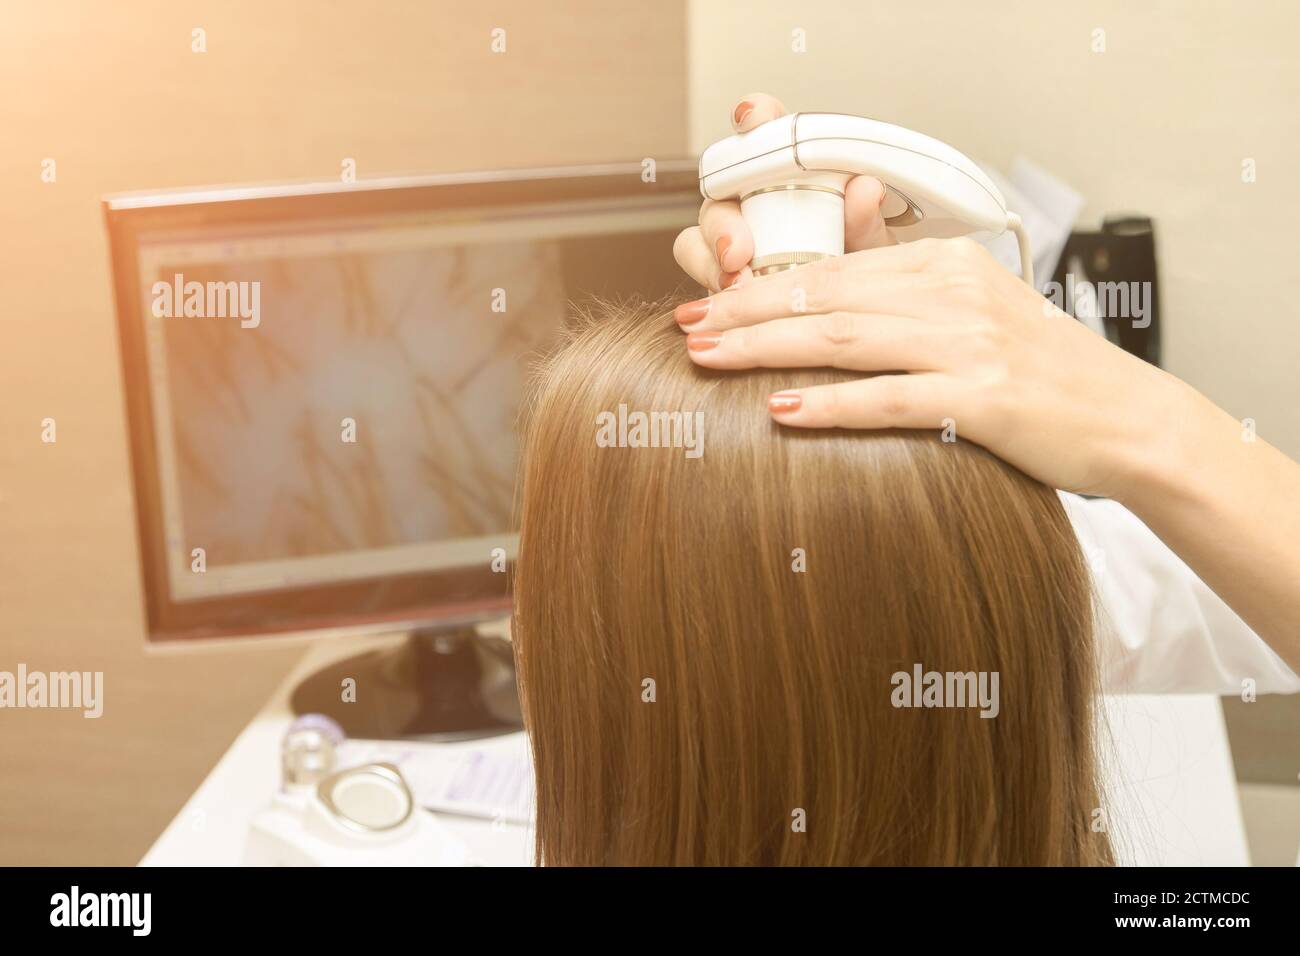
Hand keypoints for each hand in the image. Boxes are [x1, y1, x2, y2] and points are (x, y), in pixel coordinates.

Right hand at [672, 93, 895, 291]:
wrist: (860, 325)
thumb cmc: (865, 277)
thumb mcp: (875, 251)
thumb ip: (868, 222)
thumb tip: (864, 188)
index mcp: (790, 176)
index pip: (765, 132)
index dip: (755, 118)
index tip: (754, 117)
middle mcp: (753, 203)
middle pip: (719, 192)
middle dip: (723, 219)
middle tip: (739, 248)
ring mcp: (731, 243)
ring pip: (697, 239)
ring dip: (710, 258)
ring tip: (736, 281)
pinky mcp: (719, 280)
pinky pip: (701, 278)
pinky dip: (712, 289)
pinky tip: (734, 303)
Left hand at [674, 235, 1197, 501]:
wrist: (1126, 419)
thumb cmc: (1041, 373)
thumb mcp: (974, 312)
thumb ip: (905, 294)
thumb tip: (829, 291)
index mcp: (945, 264)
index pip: (834, 270)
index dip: (760, 287)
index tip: (706, 304)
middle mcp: (953, 293)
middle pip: (826, 296)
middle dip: (745, 312)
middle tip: (687, 327)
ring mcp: (969, 343)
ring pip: (845, 338)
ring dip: (768, 347)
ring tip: (709, 358)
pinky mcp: (984, 397)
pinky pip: (891, 398)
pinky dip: (831, 404)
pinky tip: (780, 412)